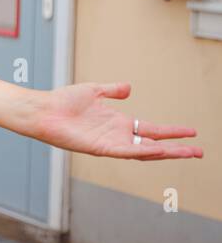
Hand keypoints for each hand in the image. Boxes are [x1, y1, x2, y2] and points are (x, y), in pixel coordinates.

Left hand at [28, 81, 202, 159]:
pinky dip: (141, 151)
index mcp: (117, 123)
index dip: (171, 132)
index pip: (151, 130)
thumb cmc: (62, 101)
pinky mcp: (98, 148)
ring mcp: (109, 143)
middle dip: (176, 149)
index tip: (191, 132)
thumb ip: (112, 91)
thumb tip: (129, 88)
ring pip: (143, 151)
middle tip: (199, 152)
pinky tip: (157, 151)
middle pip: (153, 144)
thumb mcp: (93, 91)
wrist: (42, 110)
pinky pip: (124, 151)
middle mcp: (116, 135)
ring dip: (166, 153)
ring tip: (187, 153)